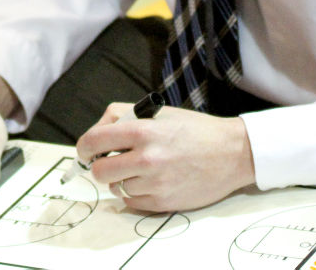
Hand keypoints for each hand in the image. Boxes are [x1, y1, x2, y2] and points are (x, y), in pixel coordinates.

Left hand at [79, 103, 254, 211]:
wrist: (231, 152)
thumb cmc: (193, 129)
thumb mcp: (157, 112)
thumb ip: (121, 118)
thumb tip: (94, 137)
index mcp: (142, 130)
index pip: (93, 141)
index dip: (84, 147)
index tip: (85, 150)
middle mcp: (147, 158)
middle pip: (99, 171)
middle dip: (100, 166)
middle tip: (110, 162)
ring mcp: (155, 183)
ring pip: (116, 188)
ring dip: (122, 180)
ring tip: (140, 169)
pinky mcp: (164, 202)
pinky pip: (132, 202)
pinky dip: (135, 194)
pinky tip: (150, 181)